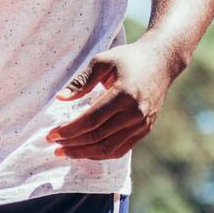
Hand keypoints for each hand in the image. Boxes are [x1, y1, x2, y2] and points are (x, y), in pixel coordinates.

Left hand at [46, 38, 185, 160]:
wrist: (162, 61)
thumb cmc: (129, 58)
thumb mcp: (103, 61)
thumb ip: (82, 81)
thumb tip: (60, 98)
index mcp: (124, 93)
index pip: (91, 120)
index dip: (69, 130)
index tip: (51, 134)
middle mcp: (135, 112)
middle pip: (98, 137)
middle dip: (72, 143)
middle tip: (53, 145)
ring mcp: (142, 123)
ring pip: (108, 148)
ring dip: (84, 153)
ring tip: (65, 152)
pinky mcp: (145, 129)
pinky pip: (121, 149)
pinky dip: (101, 154)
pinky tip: (85, 152)